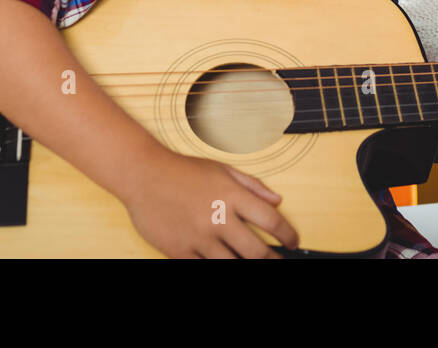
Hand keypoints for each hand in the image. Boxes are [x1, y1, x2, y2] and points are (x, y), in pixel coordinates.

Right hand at [122, 152, 298, 257]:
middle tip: (279, 262)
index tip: (294, 242)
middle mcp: (218, 217)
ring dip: (245, 266)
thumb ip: (252, 185)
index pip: (271, 220)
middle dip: (272, 260)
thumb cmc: (182, 169)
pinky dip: (213, 266)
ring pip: (231, 264)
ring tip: (252, 264)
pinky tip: (220, 263)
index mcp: (232, 195)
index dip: (288, 234)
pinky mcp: (178, 249)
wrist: (143, 174)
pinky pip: (202, 267)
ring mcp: (198, 236)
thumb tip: (277, 199)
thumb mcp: (221, 169)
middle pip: (256, 251)